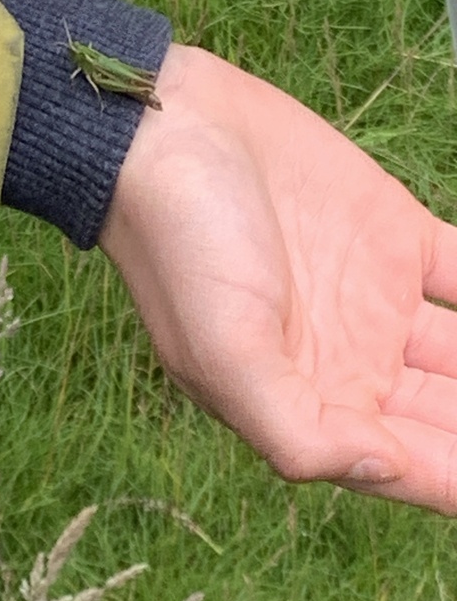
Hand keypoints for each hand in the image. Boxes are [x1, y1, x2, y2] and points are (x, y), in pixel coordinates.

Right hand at [100, 45, 456, 512]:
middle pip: (454, 420)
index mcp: (305, 403)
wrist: (172, 131)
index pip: (415, 468)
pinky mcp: (399, 236)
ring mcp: (378, 301)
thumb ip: (298, 432)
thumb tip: (389, 469)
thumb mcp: (221, 354)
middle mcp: (349, 363)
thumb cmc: (181, 245)